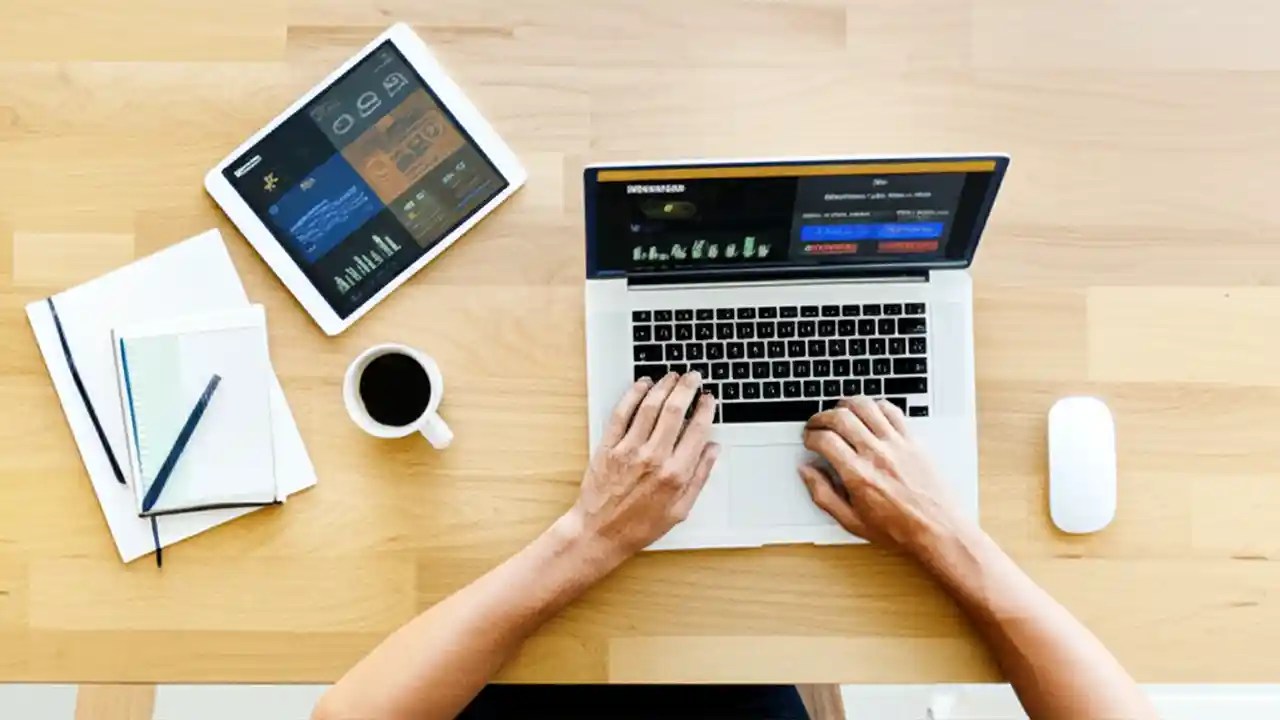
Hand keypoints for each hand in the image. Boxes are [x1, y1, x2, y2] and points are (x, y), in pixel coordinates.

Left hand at [565, 372, 719, 561]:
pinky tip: (642, 385)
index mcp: (676, 473)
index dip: (705, 409)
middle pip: (675, 410)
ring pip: (650, 406)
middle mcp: (654, 458)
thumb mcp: (681, 509)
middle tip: (693, 378)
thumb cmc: (640, 526)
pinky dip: (633, 394)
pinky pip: (622, 413)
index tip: (708, 399)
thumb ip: (700, 476)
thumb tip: (713, 450)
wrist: (600, 533)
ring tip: (671, 376)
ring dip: (663, 385)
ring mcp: (629, 450)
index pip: (697, 430)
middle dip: (687, 388)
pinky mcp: (608, 447)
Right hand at [799, 397, 975, 558]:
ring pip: (865, 406)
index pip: (825, 440)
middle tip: (817, 424)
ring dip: (846, 405)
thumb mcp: (852, 521)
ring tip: (839, 412)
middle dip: (821, 417)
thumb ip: (823, 494)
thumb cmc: (900, 529)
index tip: (809, 440)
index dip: (810, 436)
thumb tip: (807, 473)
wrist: (938, 530)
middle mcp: (877, 455)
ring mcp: (897, 444)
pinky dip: (875, 406)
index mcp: (858, 476)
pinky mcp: (913, 441)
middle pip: (841, 417)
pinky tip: (869, 413)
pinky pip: (891, 410)